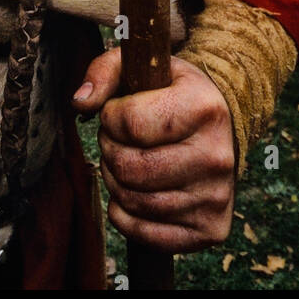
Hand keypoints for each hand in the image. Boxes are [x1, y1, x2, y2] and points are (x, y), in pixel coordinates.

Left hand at [73, 48, 235, 252]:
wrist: (219, 129)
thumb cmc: (171, 94)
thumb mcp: (144, 65)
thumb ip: (105, 72)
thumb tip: (80, 102)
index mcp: (204, 107)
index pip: (132, 123)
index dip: (110, 117)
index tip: (117, 112)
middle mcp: (216, 155)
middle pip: (130, 167)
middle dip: (109, 150)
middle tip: (117, 140)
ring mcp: (216, 197)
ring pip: (134, 201)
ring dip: (115, 180)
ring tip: (126, 160)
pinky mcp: (210, 229)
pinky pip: (143, 233)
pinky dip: (125, 214)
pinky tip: (133, 190)